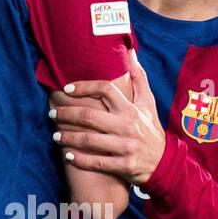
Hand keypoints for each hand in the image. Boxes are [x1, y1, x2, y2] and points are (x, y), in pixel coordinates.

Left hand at [49, 52, 165, 183]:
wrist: (164, 163)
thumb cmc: (151, 129)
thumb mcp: (148, 103)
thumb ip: (138, 78)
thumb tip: (131, 52)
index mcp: (131, 109)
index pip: (105, 90)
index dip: (84, 87)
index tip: (66, 89)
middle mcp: (127, 126)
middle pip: (90, 116)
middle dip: (66, 114)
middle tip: (52, 114)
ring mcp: (125, 147)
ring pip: (89, 140)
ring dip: (69, 137)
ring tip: (55, 135)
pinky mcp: (124, 166)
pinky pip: (97, 162)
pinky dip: (80, 160)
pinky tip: (68, 155)